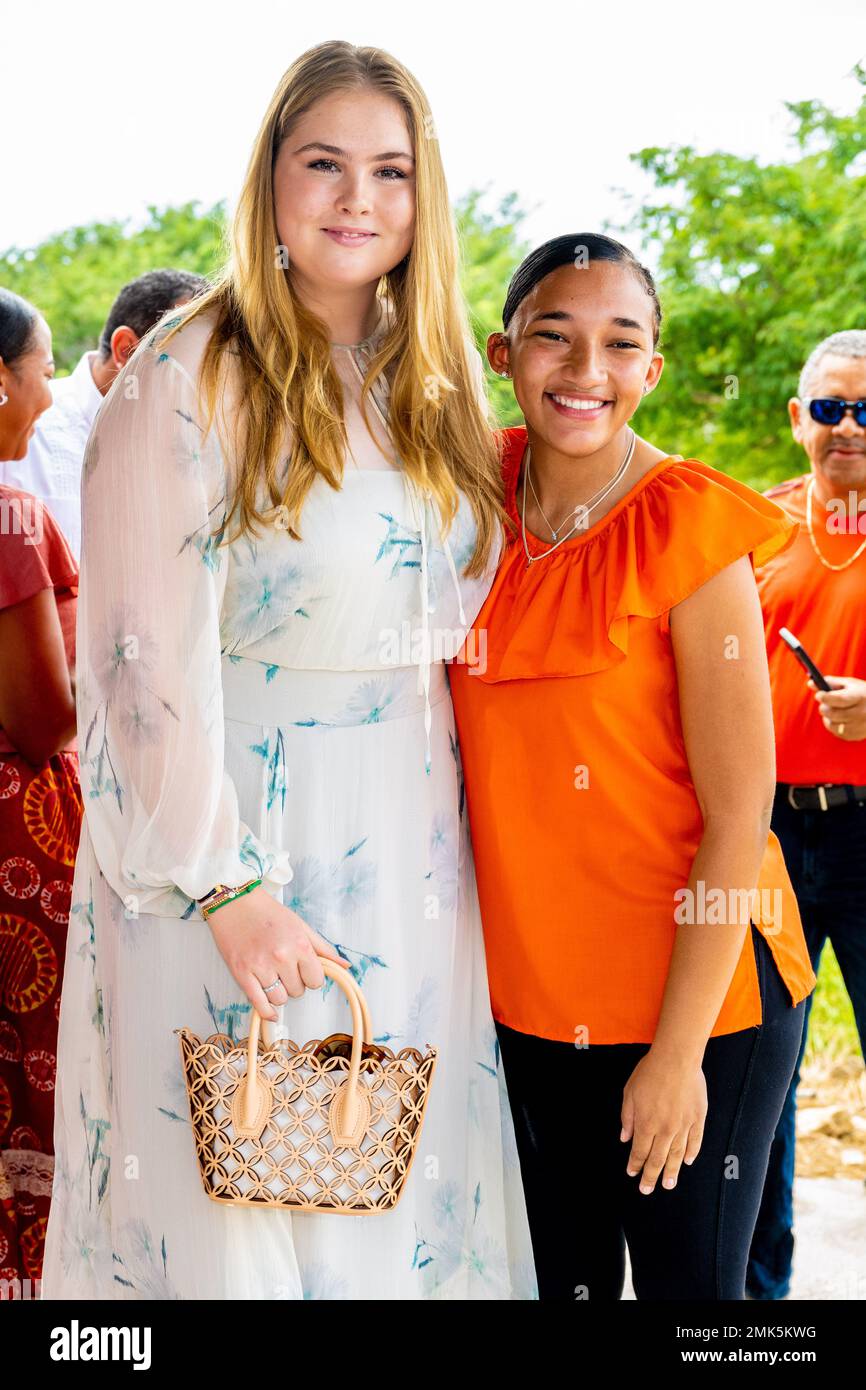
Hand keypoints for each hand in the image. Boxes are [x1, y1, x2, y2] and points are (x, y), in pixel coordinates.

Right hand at [205, 885, 345, 1021]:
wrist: (234, 903)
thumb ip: (323, 948)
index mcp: (298, 945)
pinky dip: (267, 1011)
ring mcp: (260, 967)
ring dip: (279, 993)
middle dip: (294, 983)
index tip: (305, 972)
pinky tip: (271, 1011)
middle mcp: (281, 957)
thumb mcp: (300, 926)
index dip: (311, 977)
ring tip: (274, 978)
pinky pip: (259, 1004)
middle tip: (286, 970)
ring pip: (279, 999)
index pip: (316, 980)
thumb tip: (344, 965)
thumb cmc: (267, 912)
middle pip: (298, 992)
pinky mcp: (241, 974)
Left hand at [620, 1050, 706, 1193]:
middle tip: (647, 1189)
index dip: (635, 1165)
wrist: (676, 1059)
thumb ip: (627, 1118)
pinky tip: (687, 1162)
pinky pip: (696, 1141)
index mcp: (646, 1124)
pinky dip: (691, 1153)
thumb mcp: (629, 1093)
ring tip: (668, 1184)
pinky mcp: (698, 1118)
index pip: (640, 1152)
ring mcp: (684, 1126)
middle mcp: (665, 1130)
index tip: (632, 1174)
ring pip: (677, 1155)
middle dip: (651, 1176)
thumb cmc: (650, 1072)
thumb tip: (625, 1138)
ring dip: (672, 1171)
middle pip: (658, 1159)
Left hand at [807, 675, 865, 739]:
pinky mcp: (856, 735)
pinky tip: (839, 718)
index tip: (819, 694)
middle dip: (824, 707)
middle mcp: (861, 713)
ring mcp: (859, 726)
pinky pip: (836, 732)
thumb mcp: (850, 684)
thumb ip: (830, 682)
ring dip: (828, 716)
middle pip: (833, 713)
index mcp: (860, 697)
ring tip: (834, 709)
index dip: (825, 697)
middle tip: (825, 702)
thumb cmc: (863, 693)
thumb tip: (810, 683)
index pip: (839, 699)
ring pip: (832, 724)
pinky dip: (833, 724)